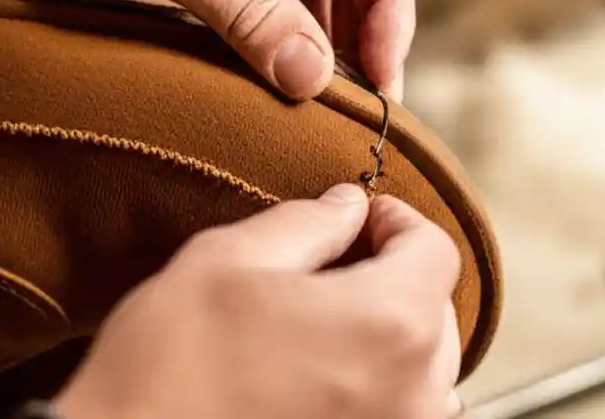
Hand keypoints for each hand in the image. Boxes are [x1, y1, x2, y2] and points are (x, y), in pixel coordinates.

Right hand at [51, 184, 462, 418]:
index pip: (435, 251)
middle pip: (436, 311)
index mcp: (388, 324)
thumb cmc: (167, 370)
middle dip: (395, 277)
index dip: (398, 221)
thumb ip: (305, 224)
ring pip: (424, 371)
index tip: (362, 217)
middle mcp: (413, 391)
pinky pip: (401, 414)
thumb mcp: (225, 262)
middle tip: (333, 263)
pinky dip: (377, 387)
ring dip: (388, 336)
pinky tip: (318, 376)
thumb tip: (347, 207)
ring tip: (321, 324)